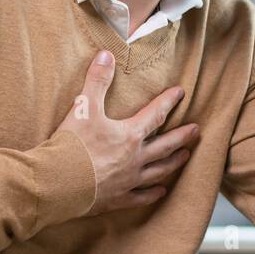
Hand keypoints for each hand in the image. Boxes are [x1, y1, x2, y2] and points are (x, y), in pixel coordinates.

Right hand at [56, 50, 198, 214]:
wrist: (58, 184)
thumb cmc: (72, 145)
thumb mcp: (83, 107)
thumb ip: (97, 80)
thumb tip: (106, 55)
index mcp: (130, 135)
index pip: (156, 115)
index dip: (169, 102)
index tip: (181, 93)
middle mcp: (135, 158)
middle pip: (166, 145)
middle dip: (182, 136)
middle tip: (196, 131)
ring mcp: (129, 180)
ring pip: (159, 171)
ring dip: (173, 162)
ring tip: (185, 156)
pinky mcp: (118, 198)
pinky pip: (141, 197)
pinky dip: (152, 194)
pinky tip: (160, 192)